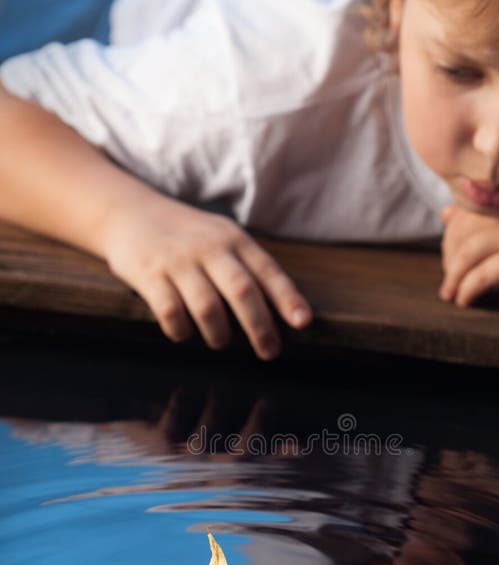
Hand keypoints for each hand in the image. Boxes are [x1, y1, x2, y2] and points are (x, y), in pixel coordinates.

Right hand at [102, 196, 311, 358]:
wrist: (129, 212)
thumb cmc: (187, 236)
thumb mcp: (222, 238)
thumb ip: (249, 268)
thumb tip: (283, 313)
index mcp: (233, 239)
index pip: (268, 271)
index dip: (287, 298)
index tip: (303, 323)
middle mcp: (208, 247)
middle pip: (242, 291)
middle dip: (260, 327)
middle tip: (269, 352)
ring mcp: (177, 260)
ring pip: (207, 307)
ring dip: (219, 335)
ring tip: (221, 342)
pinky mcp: (149, 274)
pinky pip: (170, 313)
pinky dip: (182, 331)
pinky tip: (185, 333)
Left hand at [440, 203, 498, 316]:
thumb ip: (487, 224)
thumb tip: (447, 213)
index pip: (468, 211)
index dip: (450, 238)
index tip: (449, 261)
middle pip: (465, 230)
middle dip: (449, 259)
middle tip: (448, 282)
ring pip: (470, 251)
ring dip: (454, 277)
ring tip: (451, 294)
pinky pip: (485, 274)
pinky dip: (469, 289)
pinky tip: (466, 300)